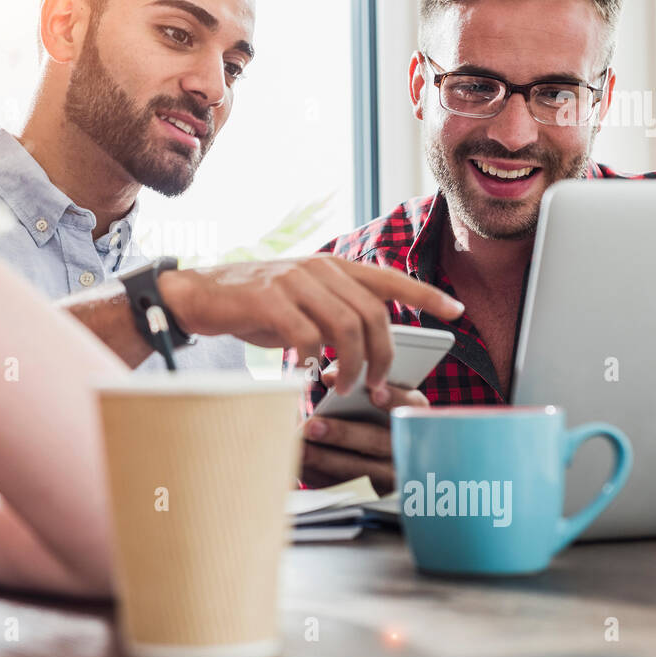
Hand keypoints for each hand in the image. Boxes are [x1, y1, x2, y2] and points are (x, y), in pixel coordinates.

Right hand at [159, 256, 461, 397]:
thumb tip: (367, 350)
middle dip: (383, 356)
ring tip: (342, 388)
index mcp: (332, 268)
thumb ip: (334, 315)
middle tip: (377, 387)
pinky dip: (313, 360)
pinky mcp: (269, 299)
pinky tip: (306, 374)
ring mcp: (293, 281)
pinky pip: (307, 335)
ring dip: (351, 365)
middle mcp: (319, 268)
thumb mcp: (302, 303)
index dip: (426, 296)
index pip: (389, 279)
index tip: (456, 311)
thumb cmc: (255, 308)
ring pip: (345, 326)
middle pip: (373, 314)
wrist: (199, 296)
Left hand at [299, 364, 428, 493]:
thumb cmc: (372, 416)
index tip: (374, 393)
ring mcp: (393, 475)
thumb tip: (331, 376)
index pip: (410, 406)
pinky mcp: (374, 495)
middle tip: (312, 426)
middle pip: (377, 441)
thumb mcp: (373, 396)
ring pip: (361, 471)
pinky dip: (321, 477)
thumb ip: (352, 380)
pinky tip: (300, 466)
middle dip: (343, 433)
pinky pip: (346, 488)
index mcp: (412, 416)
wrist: (385, 457)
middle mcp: (408, 446)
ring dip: (326, 460)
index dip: (393, 399)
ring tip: (300, 449)